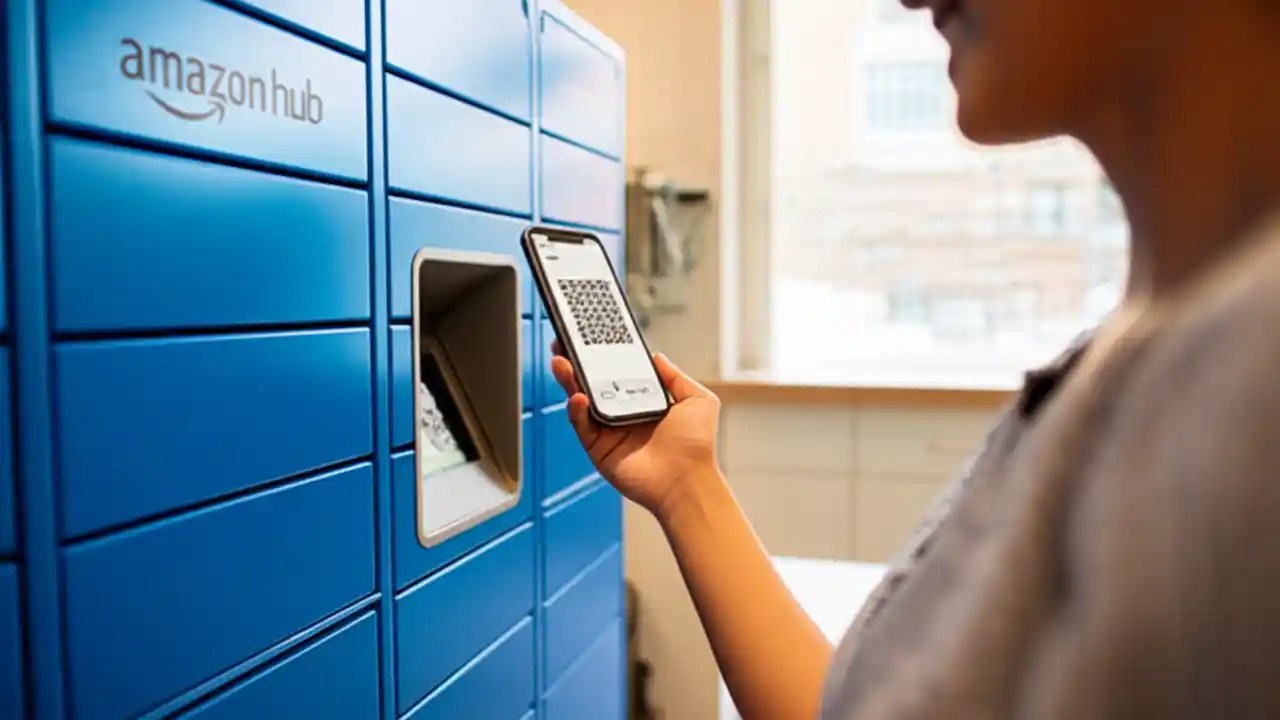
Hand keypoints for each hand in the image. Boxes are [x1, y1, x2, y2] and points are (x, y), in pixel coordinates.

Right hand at [549, 342, 722, 520]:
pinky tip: (578, 397)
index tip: (592, 340)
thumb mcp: (697, 399)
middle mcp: (623, 417)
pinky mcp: (599, 450)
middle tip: (564, 345)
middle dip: (577, 366)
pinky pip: (582, 427)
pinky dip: (576, 411)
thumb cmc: (697, 446)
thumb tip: (657, 357)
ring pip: (582, 403)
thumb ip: (675, 376)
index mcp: (643, 403)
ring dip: (569, 382)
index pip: (617, 376)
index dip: (604, 359)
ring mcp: (609, 433)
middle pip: (593, 386)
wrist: (688, 480)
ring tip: (561, 362)